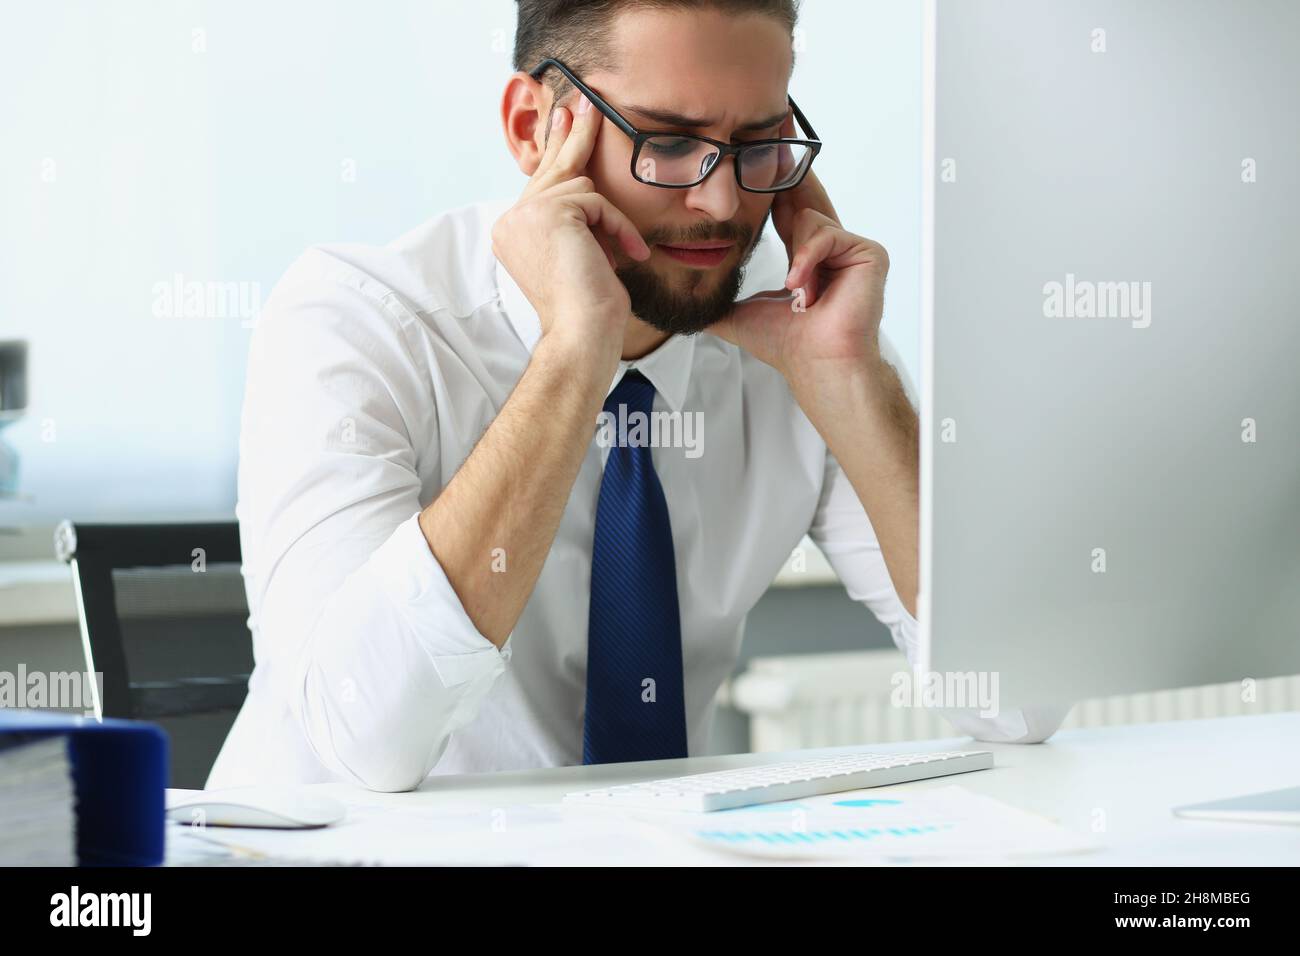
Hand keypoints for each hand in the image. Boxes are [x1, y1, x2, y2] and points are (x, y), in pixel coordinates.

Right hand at [491, 95, 650, 360]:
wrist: (582, 332)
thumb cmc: (587, 307)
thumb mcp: (577, 255)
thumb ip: (571, 221)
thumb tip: (583, 184)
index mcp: (511, 232)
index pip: (540, 184)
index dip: (557, 150)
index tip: (566, 118)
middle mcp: (510, 221)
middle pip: (550, 169)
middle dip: (573, 135)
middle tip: (586, 100)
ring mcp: (525, 214)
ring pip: (582, 187)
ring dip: (611, 222)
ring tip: (626, 252)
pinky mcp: (550, 212)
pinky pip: (597, 201)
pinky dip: (619, 227)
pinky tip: (629, 254)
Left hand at [708, 154, 888, 386]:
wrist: (815, 363)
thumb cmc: (787, 345)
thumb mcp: (739, 314)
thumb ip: (716, 300)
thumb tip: (683, 301)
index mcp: (805, 257)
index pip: (787, 210)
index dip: (772, 186)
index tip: (755, 157)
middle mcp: (831, 248)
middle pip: (805, 198)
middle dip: (786, 177)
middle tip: (771, 142)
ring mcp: (851, 250)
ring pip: (809, 219)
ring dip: (796, 256)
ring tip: (797, 292)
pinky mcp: (868, 253)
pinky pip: (826, 234)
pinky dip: (809, 259)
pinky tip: (803, 287)